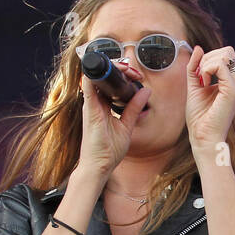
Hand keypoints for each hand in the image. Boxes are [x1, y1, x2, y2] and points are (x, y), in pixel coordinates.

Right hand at [76, 61, 150, 176]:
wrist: (99, 166)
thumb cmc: (109, 150)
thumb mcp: (127, 125)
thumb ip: (134, 108)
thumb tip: (145, 91)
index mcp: (102, 105)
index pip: (110, 82)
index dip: (123, 74)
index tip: (137, 77)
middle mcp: (95, 102)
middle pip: (104, 77)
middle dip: (119, 68)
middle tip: (135, 72)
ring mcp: (91, 105)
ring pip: (96, 76)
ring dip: (111, 68)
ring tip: (127, 69)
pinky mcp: (90, 110)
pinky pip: (89, 87)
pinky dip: (95, 76)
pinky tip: (105, 68)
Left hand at [185, 20, 234, 152]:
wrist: (203, 138)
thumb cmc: (199, 117)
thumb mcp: (193, 85)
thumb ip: (195, 67)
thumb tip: (198, 47)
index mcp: (233, 80)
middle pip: (227, 50)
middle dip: (208, 58)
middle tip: (200, 78)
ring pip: (223, 54)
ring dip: (205, 64)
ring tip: (202, 83)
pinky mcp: (234, 89)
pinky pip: (219, 64)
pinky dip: (207, 69)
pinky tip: (204, 82)